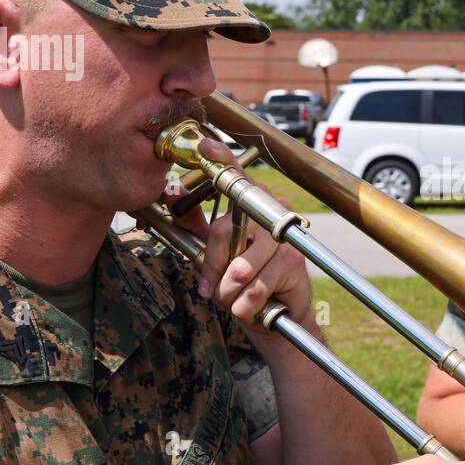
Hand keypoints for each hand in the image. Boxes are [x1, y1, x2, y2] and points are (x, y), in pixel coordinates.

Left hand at [163, 137, 310, 327]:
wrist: (278, 316)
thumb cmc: (245, 281)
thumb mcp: (213, 251)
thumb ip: (194, 223)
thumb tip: (171, 192)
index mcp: (251, 204)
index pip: (236, 176)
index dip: (221, 160)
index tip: (205, 147)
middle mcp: (271, 211)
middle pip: (224, 231)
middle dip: (213, 268)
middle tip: (215, 288)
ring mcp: (283, 235)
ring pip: (238, 267)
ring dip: (229, 293)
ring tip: (236, 299)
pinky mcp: (293, 260)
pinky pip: (253, 288)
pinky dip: (244, 306)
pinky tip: (253, 307)